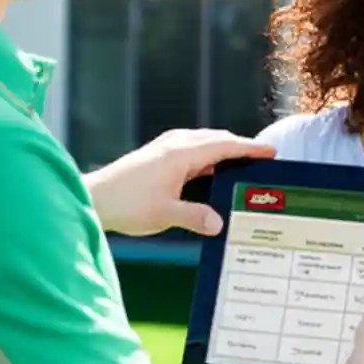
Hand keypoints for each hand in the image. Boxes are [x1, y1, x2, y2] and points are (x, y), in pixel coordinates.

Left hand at [83, 128, 274, 236]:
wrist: (92, 199)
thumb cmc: (126, 204)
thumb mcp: (166, 214)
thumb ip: (196, 217)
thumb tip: (219, 224)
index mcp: (181, 154)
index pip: (225, 145)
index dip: (250, 148)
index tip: (270, 151)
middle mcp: (174, 145)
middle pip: (215, 139)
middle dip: (239, 147)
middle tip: (261, 158)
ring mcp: (164, 149)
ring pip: (202, 144)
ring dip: (222, 151)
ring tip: (240, 165)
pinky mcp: (156, 157)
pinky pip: (191, 151)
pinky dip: (206, 158)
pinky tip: (209, 173)